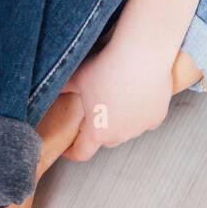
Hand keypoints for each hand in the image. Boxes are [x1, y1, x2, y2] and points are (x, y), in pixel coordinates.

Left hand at [57, 38, 173, 160]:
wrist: (141, 54)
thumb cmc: (106, 66)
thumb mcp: (77, 78)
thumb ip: (63, 89)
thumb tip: (49, 90)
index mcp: (97, 132)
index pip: (81, 153)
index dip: (72, 151)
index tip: (68, 148)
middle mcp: (120, 135)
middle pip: (105, 139)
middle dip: (98, 129)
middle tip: (95, 111)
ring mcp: (140, 127)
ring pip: (127, 130)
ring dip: (120, 120)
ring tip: (117, 96)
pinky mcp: (157, 117)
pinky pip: (144, 119)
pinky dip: (139, 112)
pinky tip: (136, 92)